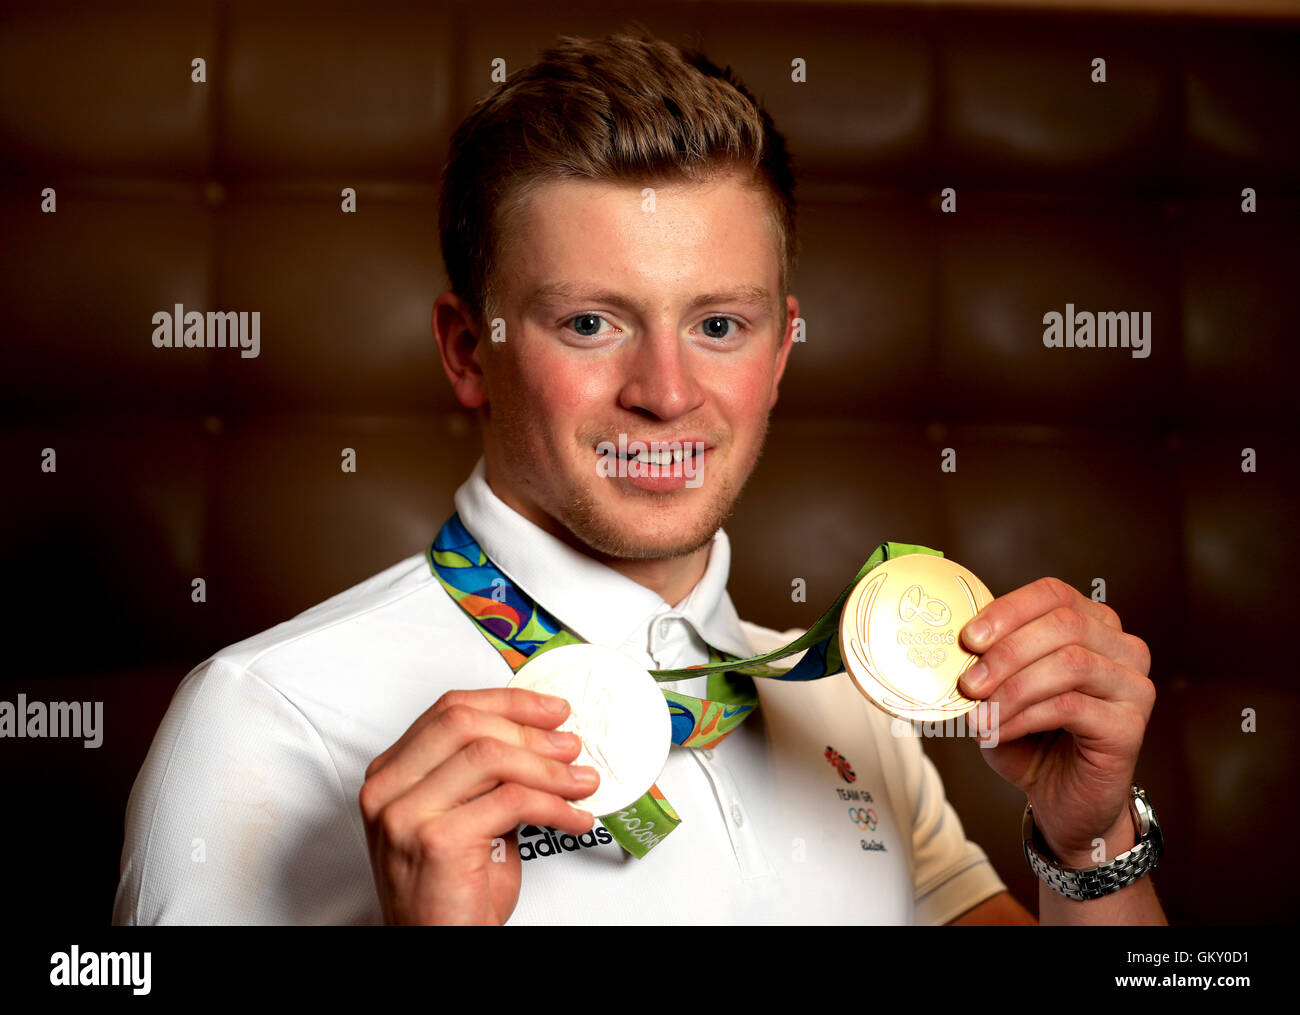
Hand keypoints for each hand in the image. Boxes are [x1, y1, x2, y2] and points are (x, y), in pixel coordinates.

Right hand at [359, 687, 598, 923]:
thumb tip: (544, 738)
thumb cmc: (451, 891)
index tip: (550, 710)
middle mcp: (389, 789)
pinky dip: (555, 806)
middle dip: (530, 729)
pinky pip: (511, 801)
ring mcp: (406, 814)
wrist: (438, 946)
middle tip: (571, 745)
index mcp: (391, 774)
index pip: (450, 710)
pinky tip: (574, 818)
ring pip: (490, 756)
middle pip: (466, 723)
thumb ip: (488, 775)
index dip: (508, 703)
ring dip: (549, 768)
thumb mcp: (466, 816)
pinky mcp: (436, 841)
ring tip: (581, 782)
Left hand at [957, 577, 1154, 867]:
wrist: (1063, 800)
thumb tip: (955, 644)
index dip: (1008, 610)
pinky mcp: (1130, 726)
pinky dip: (1024, 717)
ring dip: (1013, 688)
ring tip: (980, 713)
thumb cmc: (1033, 740)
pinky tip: (998, 732)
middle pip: (1064, 625)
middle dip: (1006, 652)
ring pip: (1070, 663)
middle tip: (968, 683)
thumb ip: (989, 663)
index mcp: (1093, 625)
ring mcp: (1133, 686)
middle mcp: (1123, 649)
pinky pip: (1072, 706)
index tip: (968, 638)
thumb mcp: (1001, 692)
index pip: (1053, 594)